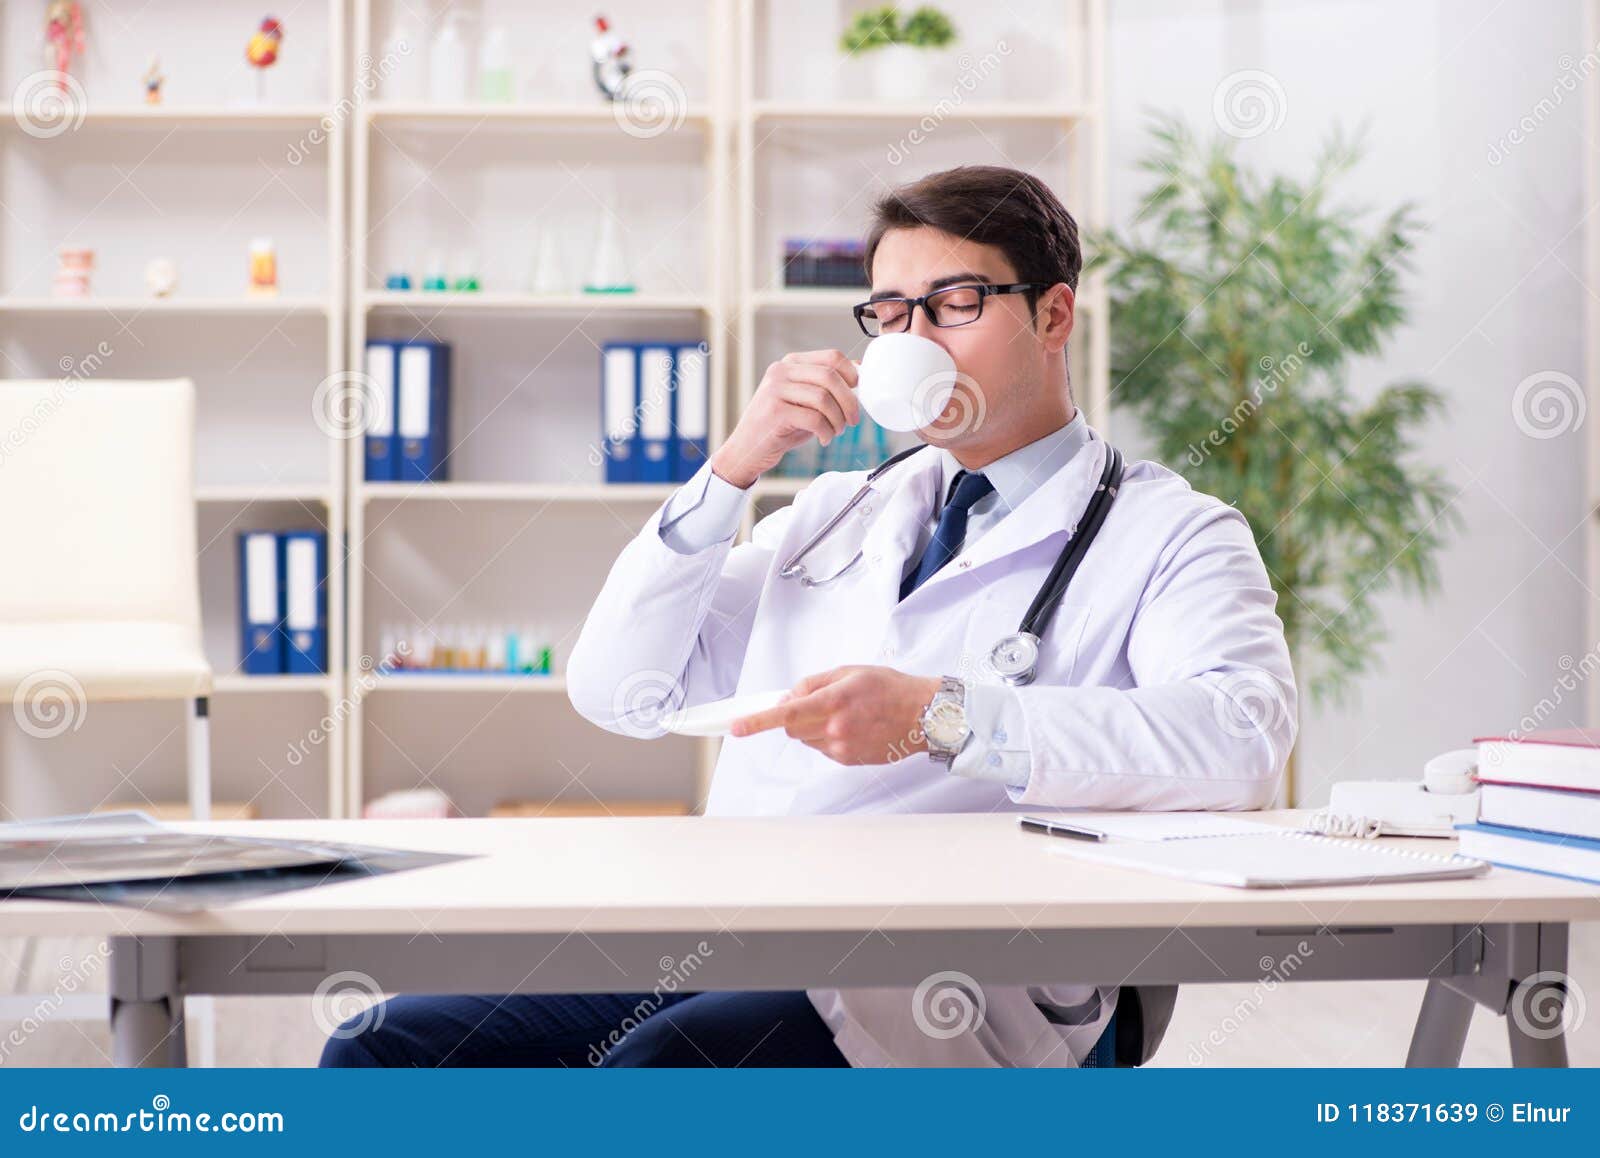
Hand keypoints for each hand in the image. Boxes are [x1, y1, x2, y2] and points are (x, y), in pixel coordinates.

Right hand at [708, 349, 860, 488]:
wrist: (748, 449)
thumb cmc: (780, 426)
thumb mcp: (805, 401)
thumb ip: (825, 387)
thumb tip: (859, 373)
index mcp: (791, 363)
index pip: (831, 357)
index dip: (852, 374)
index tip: (858, 392)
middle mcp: (781, 372)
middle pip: (830, 376)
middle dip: (849, 401)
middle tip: (853, 420)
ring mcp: (775, 390)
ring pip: (823, 398)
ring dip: (837, 420)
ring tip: (835, 432)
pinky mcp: (774, 411)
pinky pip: (814, 418)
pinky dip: (826, 432)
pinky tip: (824, 439)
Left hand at [729, 666, 941, 765]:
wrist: (922, 715)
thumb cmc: (889, 688)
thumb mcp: (848, 672)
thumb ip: (813, 684)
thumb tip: (787, 697)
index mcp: (834, 702)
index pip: (786, 714)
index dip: (758, 722)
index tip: (737, 727)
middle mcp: (835, 728)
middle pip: (791, 727)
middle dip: (792, 715)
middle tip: (815, 701)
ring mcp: (841, 748)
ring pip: (806, 739)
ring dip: (812, 726)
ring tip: (843, 713)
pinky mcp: (847, 760)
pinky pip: (822, 748)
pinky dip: (827, 737)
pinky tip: (852, 726)